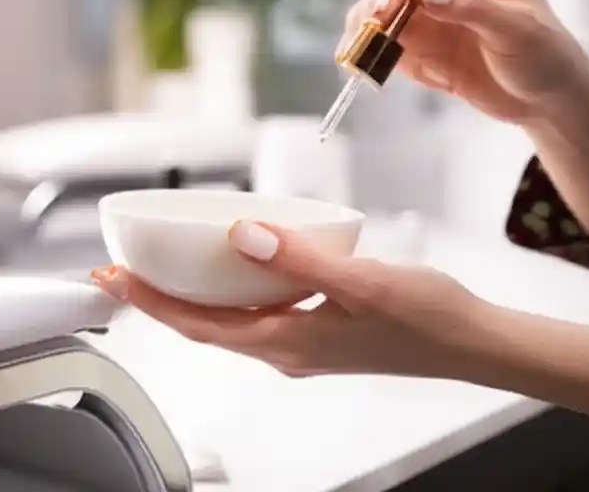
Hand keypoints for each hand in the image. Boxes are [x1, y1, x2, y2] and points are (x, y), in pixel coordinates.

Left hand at [92, 221, 487, 380]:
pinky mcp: (319, 333)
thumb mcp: (362, 279)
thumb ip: (299, 258)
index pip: (198, 325)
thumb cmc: (428, 319)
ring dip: (190, 297)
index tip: (114, 280)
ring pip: (228, 321)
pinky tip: (237, 265)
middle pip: (203, 326)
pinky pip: (257, 313)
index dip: (150, 302)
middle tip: (120, 272)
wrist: (474, 344)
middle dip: (157, 300)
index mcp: (288, 343)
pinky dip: (232, 292)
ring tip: (161, 267)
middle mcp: (287, 350)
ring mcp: (302, 344)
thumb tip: (241, 237)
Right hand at [342, 0, 588, 123]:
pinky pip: (384, 39)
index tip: (383, 6)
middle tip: (365, 32)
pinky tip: (360, 65)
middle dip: (375, 2)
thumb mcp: (517, 32)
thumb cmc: (546, 57)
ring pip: (381, 7)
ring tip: (354, 52)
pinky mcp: (420, 41)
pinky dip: (368, 50)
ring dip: (363, 27)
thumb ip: (472, 8)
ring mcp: (431, 10)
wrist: (548, 101)